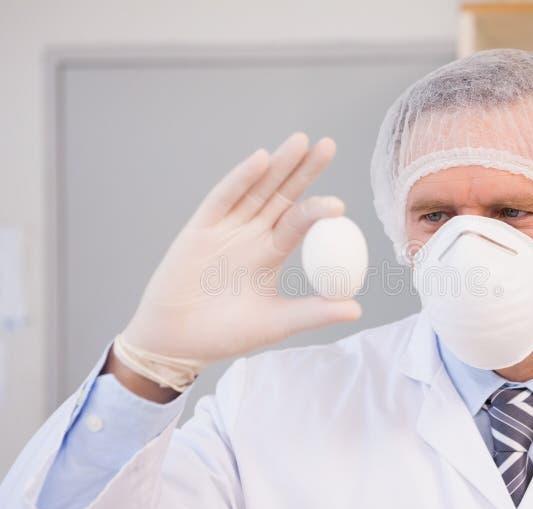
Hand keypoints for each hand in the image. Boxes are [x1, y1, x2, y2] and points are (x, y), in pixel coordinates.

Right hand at [121, 132, 361, 368]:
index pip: (299, 222)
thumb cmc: (225, 333)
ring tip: (300, 141)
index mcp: (270, 252)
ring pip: (256, 189)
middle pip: (281, 194)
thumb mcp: (276, 322)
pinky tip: (260, 160)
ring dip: (277, 165)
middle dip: (303, 170)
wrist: (177, 343)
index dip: (319, 209)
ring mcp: (225, 228)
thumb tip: (356, 309)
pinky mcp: (200, 228)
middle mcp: (250, 233)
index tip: (341, 205)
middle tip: (327, 145)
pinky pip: (223, 198)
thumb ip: (313, 312)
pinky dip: (240, 179)